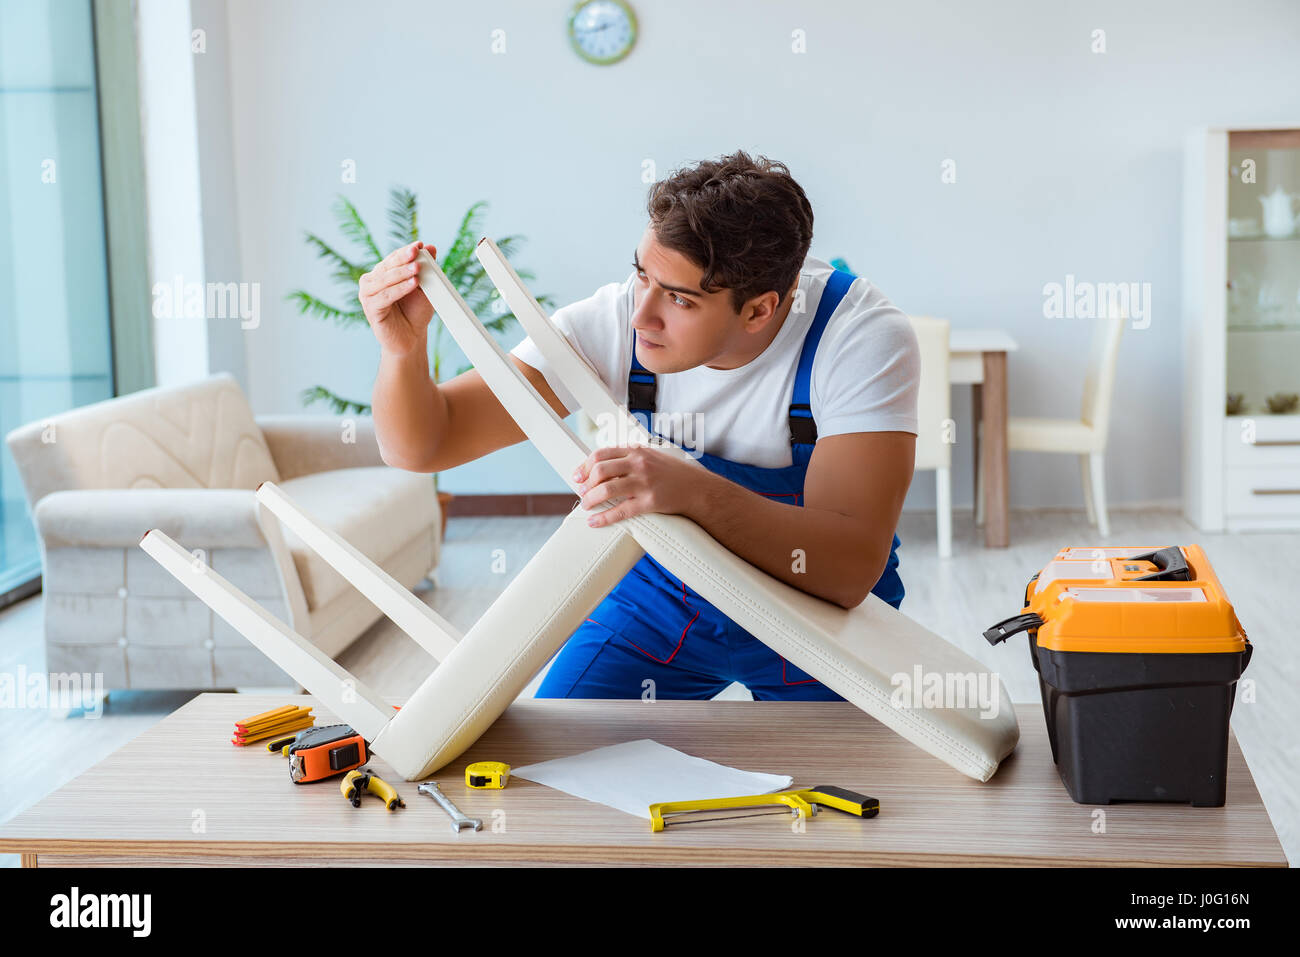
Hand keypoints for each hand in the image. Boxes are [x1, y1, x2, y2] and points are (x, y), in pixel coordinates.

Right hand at [359, 241, 437, 357]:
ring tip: (417, 268)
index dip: (406, 251)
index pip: (393, 258)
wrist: (411, 338)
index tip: (420, 245)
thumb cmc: (415, 311)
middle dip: (403, 258)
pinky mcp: (370, 309)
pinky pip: (385, 296)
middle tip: (417, 251)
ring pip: (384, 280)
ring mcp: (368, 295)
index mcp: (382, 273)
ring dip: (401, 273)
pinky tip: (413, 283)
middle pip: (387, 266)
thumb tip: (431, 247)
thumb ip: (426, 267)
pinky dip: (399, 289)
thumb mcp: (424, 287)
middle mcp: (372, 282)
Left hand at [574, 444, 704, 526]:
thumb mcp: (651, 456)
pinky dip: (604, 518)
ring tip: (587, 506)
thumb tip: (604, 467)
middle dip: (586, 483)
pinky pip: (621, 511)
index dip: (585, 466)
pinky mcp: (650, 502)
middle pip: (600, 470)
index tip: (577, 476)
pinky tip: (595, 522)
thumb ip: (630, 458)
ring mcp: (644, 483)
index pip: (601, 454)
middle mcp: (639, 464)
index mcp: (636, 452)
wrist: (697, 489)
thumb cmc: (674, 474)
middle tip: (582, 492)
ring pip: (607, 490)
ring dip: (591, 500)